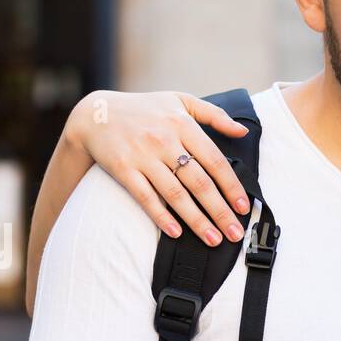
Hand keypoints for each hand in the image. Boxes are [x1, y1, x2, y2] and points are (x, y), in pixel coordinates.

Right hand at [66, 90, 250, 246]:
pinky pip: (145, 197)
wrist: (97, 113)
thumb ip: (214, 114)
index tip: (244, 208)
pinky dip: (161, 216)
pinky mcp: (124, 169)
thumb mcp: (181, 101)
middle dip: (220, 211)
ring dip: (196, 220)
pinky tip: (176, 232)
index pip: (215, 161)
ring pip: (176, 194)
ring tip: (213, 239)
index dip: (232, 187)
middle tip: (235, 233)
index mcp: (183, 125)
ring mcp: (143, 156)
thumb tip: (243, 130)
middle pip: (199, 182)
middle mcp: (165, 140)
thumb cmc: (145, 109)